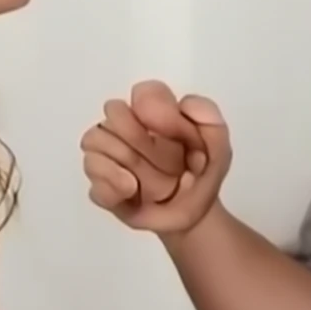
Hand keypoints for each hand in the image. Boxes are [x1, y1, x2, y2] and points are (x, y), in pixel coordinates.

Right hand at [80, 81, 231, 234]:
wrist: (195, 217)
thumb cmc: (202, 176)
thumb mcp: (220, 148)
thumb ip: (209, 119)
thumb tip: (184, 104)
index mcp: (155, 113)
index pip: (144, 92)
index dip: (157, 110)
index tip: (176, 132)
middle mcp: (126, 128)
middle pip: (114, 111)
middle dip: (139, 137)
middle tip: (166, 162)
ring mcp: (109, 156)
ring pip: (94, 139)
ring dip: (125, 161)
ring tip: (149, 180)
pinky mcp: (100, 185)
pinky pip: (91, 175)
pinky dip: (111, 184)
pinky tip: (132, 191)